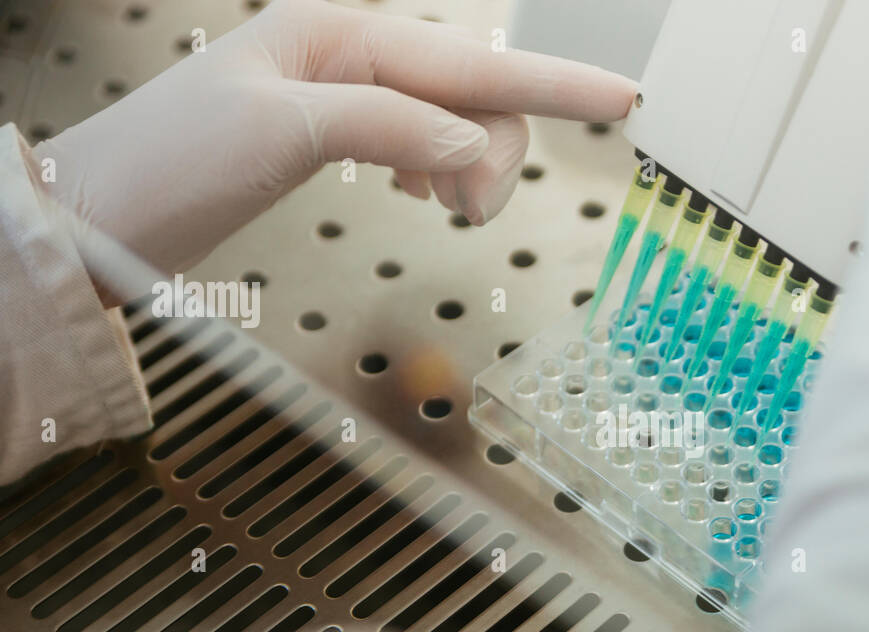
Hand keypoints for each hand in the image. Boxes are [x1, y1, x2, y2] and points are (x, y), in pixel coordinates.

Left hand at [31, 0, 635, 282]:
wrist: (100, 213)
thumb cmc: (166, 163)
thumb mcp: (284, 132)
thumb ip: (389, 127)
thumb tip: (471, 147)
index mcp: (340, 34)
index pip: (472, 65)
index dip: (555, 83)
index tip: (622, 97)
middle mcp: (348, 57)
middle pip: (473, 96)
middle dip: (497, 153)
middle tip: (475, 214)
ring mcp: (343, 96)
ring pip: (453, 124)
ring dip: (472, 171)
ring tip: (452, 212)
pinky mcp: (335, 137)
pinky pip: (421, 144)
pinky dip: (441, 174)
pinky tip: (427, 192)